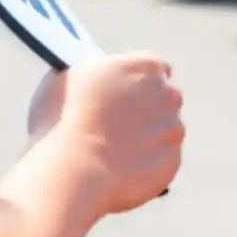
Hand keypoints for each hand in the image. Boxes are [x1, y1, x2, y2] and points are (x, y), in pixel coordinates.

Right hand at [31, 52, 184, 216]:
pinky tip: (122, 169)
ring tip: (116, 151)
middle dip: (146, 107)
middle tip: (120, 123)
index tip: (125, 91)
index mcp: (144, 66)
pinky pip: (162, 159)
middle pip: (164, 96)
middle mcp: (167, 94)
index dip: (136, 80)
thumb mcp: (69, 80)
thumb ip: (96, 73)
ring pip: (166, 129)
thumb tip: (98, 77)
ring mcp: (173, 128)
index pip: (152, 66)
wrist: (75, 171)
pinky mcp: (172, 160)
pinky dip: (147, 163)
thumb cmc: (63, 122)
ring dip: (149, 136)